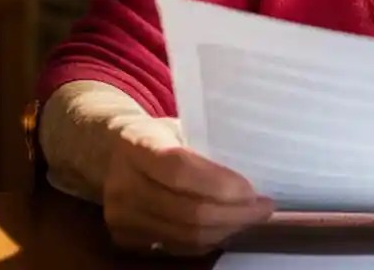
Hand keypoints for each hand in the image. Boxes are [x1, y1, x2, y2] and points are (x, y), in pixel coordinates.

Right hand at [103, 116, 274, 255]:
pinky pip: (177, 247)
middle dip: (235, 214)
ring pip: (185, 235)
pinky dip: (208, 240)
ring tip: (250, 218)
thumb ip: (207, 145)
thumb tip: (257, 165)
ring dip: (226, 230)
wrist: (109, 153)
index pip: (180, 170)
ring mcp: (120, 216)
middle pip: (187, 211)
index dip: (220, 184)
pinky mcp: (125, 239)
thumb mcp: (179, 126)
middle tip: (264, 208)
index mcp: (135, 145)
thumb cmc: (158, 136)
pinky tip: (226, 227)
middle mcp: (122, 184)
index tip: (253, 189)